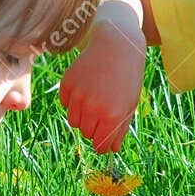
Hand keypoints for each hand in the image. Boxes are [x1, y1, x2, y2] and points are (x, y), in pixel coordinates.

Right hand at [59, 6, 146, 153]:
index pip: (100, 145)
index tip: (103, 140)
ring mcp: (78, 95)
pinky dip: (72, 100)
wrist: (117, 45)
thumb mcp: (130, 105)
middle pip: (86, 133)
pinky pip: (64, 104)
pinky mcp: (67, 84)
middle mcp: (93, 108)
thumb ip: (120, 130)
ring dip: (82, 115)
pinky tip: (86, 86)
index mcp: (112, 116)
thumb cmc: (127, 77)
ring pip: (73, 121)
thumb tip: (111, 150)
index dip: (102, 144)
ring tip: (95, 98)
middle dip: (94, 127)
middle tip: (103, 110)